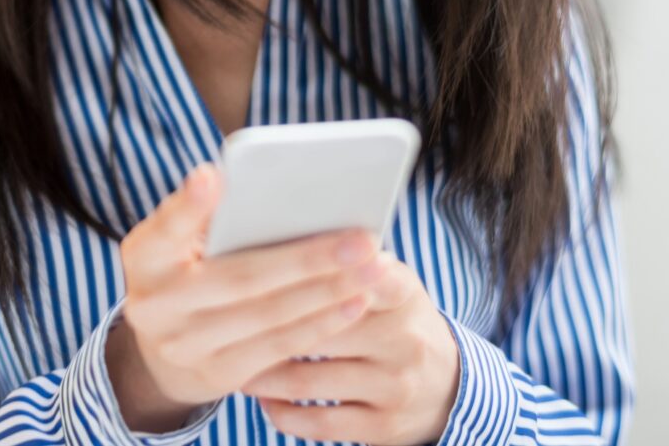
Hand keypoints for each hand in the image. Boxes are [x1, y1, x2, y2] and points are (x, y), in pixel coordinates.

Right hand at [105, 162, 389, 432]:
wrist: (162, 350)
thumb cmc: (184, 270)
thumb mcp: (177, 242)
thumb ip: (208, 219)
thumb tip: (266, 189)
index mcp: (144, 256)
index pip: (165, 226)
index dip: (188, 205)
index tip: (213, 176)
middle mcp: (155, 304)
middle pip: (239, 279)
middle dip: (307, 259)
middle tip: (361, 239)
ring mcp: (185, 346)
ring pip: (268, 316)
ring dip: (328, 292)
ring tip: (373, 268)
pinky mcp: (217, 376)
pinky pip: (279, 348)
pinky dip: (321, 323)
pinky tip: (355, 302)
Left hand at [243, 254, 460, 444]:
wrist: (448, 386)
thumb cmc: (393, 320)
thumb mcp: (389, 285)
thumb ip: (346, 265)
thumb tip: (276, 241)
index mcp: (403, 293)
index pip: (357, 276)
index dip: (312, 273)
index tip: (262, 270)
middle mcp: (404, 339)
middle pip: (318, 330)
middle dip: (264, 327)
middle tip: (220, 322)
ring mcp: (395, 386)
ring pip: (308, 380)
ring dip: (261, 373)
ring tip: (229, 360)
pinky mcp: (383, 427)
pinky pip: (319, 423)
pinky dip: (282, 411)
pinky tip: (261, 399)